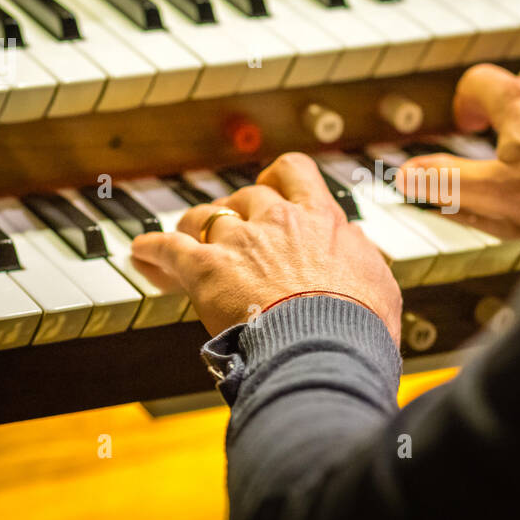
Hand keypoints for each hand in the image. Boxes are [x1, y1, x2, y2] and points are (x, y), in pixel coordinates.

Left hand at [130, 153, 402, 344]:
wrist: (325, 347)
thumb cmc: (358, 325)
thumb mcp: (377, 281)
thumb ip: (359, 256)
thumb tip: (354, 245)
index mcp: (320, 218)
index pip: (294, 172)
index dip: (278, 178)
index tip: (272, 190)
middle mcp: (276, 220)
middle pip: (244, 196)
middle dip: (235, 213)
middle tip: (230, 234)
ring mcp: (238, 242)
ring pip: (202, 216)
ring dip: (193, 228)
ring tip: (184, 242)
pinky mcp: (204, 269)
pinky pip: (167, 248)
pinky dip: (151, 250)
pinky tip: (142, 253)